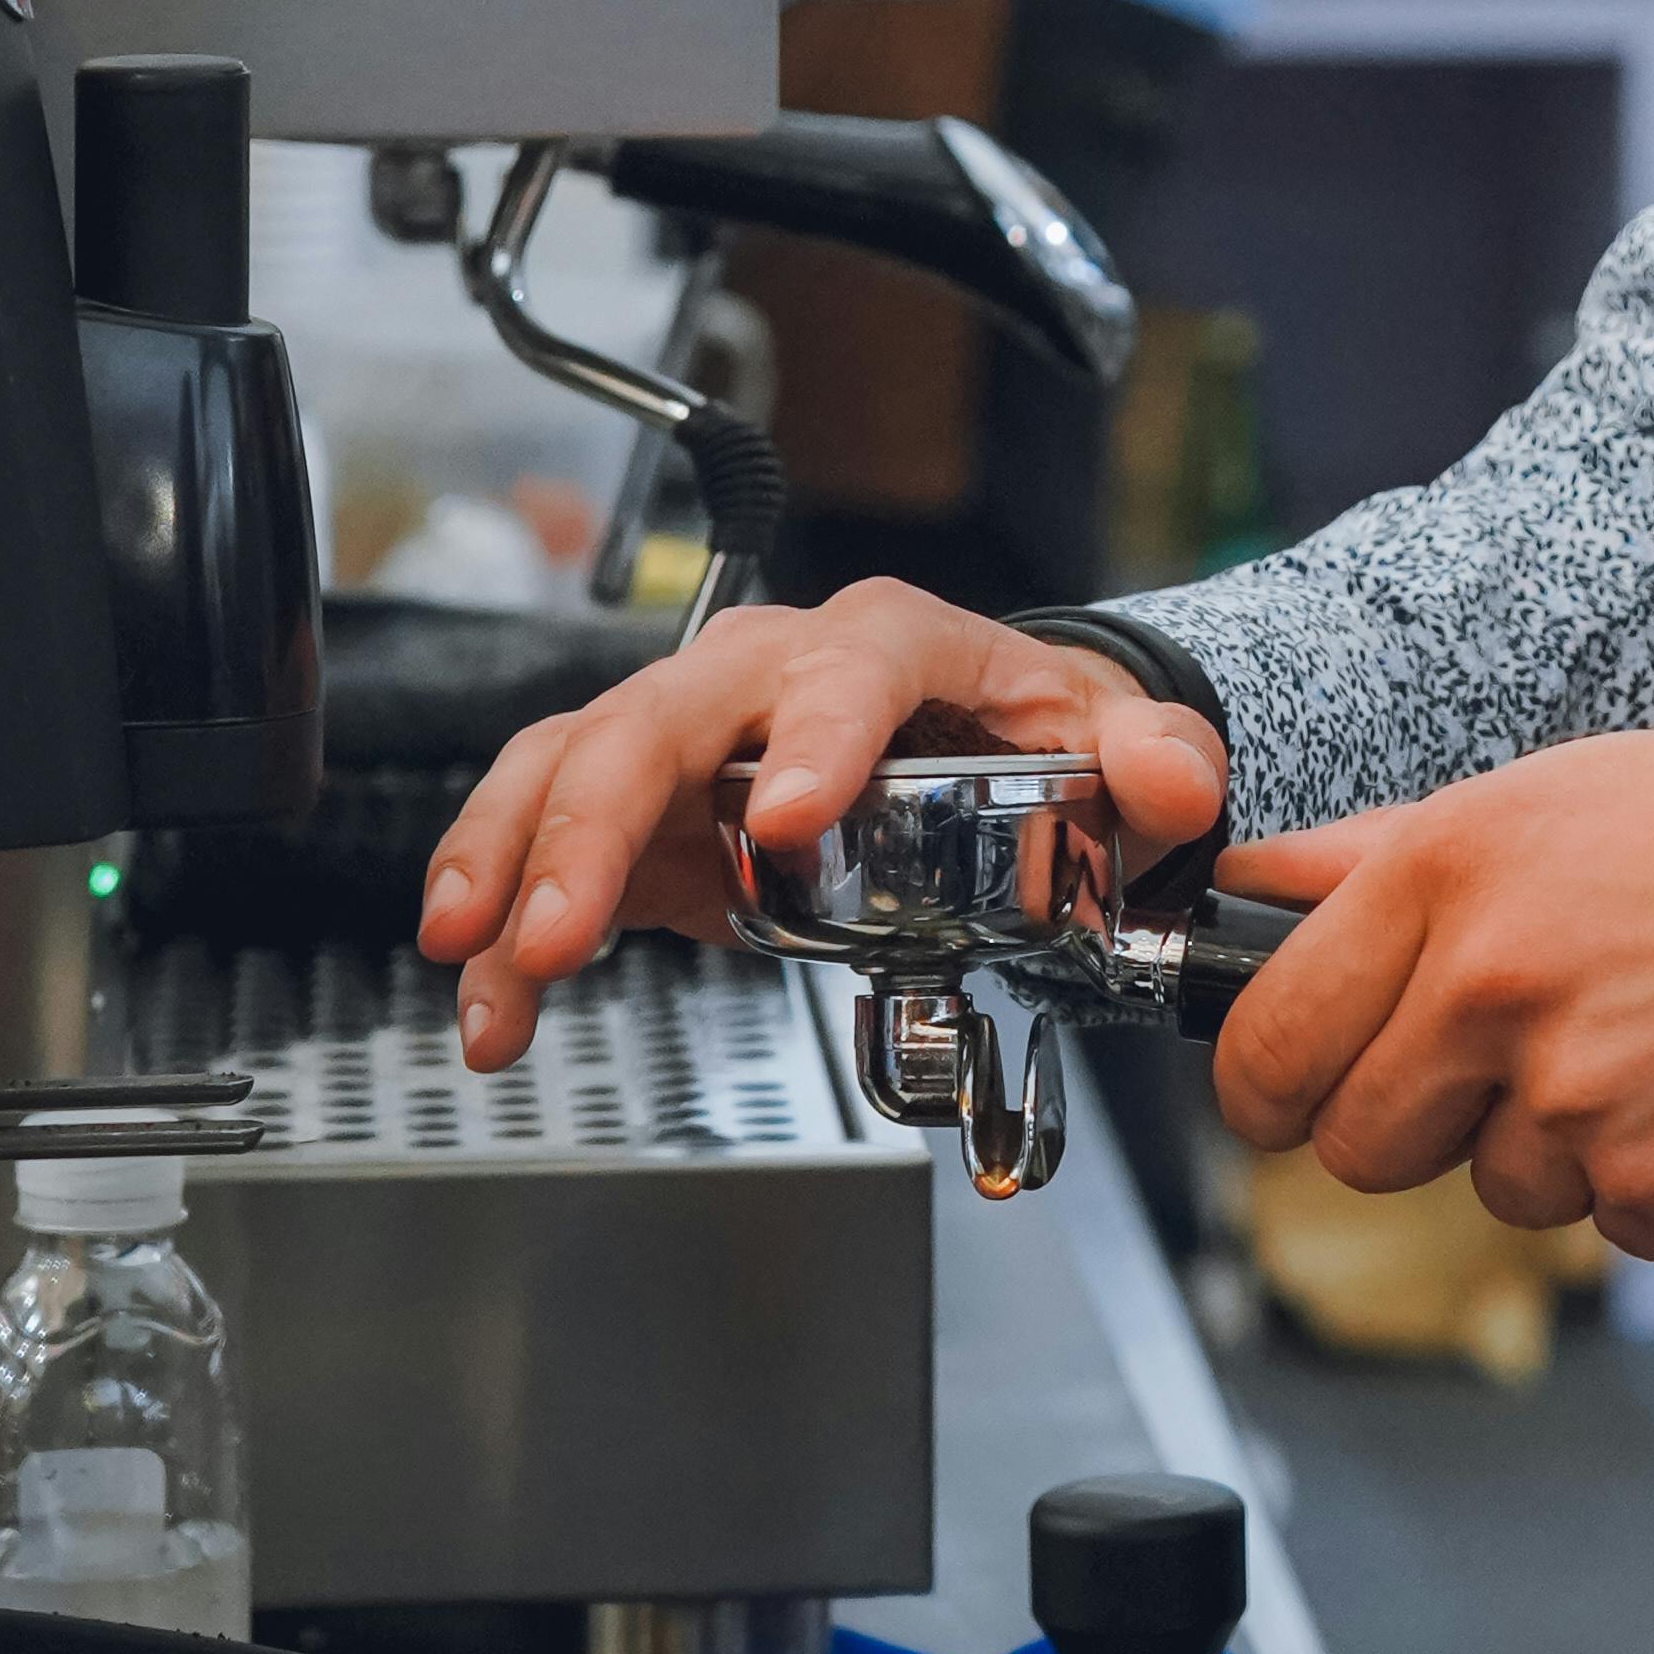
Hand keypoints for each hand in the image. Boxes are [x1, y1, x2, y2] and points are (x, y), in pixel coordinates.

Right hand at [418, 586, 1227, 1072]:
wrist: (965, 737)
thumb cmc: (1019, 724)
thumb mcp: (1101, 739)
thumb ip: (1152, 760)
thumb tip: (1172, 780)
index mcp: (890, 645)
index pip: (847, 670)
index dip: (814, 738)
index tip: (784, 820)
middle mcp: (769, 672)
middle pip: (666, 717)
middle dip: (599, 821)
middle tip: (561, 926)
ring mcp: (693, 736)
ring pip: (577, 763)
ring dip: (515, 857)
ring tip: (481, 956)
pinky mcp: (645, 809)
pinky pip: (553, 843)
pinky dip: (511, 922)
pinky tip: (495, 1007)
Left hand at [1211, 716, 1653, 1252]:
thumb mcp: (1569, 794)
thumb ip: (1391, 857)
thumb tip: (1253, 879)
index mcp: (1451, 872)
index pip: (1268, 1042)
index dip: (1278, 1083)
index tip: (1306, 1089)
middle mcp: (1495, 984)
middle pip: (1358, 1146)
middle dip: (1423, 1125)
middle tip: (1525, 1060)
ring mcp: (1580, 1098)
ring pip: (1500, 1189)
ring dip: (1569, 1145)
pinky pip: (1617, 1224)